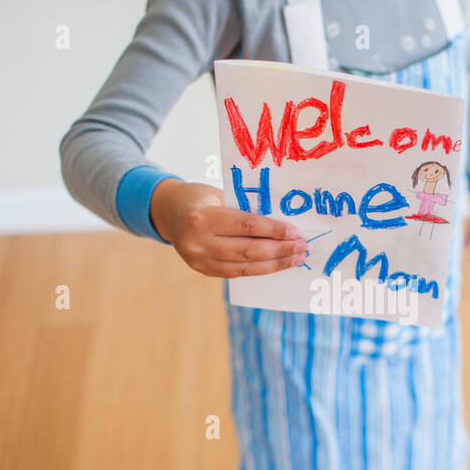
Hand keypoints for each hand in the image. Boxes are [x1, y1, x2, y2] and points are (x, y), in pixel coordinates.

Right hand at [149, 179, 306, 277]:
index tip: (295, 232)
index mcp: (202, 217)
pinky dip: (258, 269)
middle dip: (279, 250)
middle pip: (248, 250)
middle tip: (301, 247)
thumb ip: (245, 211)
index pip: (247, 226)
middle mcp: (198, 242)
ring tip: (294, 259)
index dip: (274, 231)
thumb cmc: (200, 198)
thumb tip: (282, 226)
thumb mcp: (220, 196)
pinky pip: (236, 272)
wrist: (168, 212)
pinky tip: (275, 264)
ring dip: (274, 264)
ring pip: (244, 267)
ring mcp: (198, 260)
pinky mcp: (202, 270)